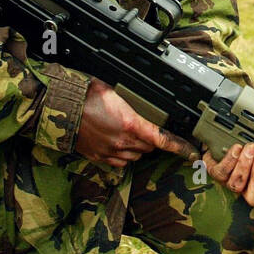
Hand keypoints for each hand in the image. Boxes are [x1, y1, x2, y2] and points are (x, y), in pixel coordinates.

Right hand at [75, 78, 194, 167]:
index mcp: (131, 124)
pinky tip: (116, 143)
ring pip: (136, 155)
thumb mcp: (116, 91)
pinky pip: (120, 162)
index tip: (191, 152)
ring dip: (137, 147)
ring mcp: (110, 152)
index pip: (162, 139)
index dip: (179, 147)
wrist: (62, 107)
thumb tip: (145, 101)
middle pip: (149, 147)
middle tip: (142, 127)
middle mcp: (123, 141)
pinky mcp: (99, 157)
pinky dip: (123, 155)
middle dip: (150, 139)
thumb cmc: (87, 95)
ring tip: (126, 132)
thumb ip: (134, 102)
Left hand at [203, 142, 253, 216]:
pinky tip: (237, 148)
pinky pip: (221, 173)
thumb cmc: (252, 154)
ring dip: (244, 165)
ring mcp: (231, 184)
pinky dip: (230, 160)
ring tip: (251, 149)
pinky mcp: (216, 174)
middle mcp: (247, 192)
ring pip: (237, 184)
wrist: (222, 147)